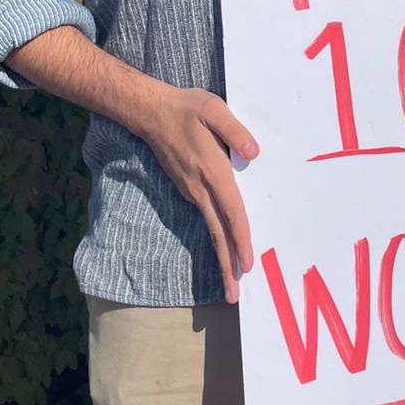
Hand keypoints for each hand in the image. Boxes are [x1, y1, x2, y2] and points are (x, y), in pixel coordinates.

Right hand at [144, 87, 258, 302]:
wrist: (151, 112)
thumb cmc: (186, 108)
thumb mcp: (213, 109)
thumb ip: (234, 131)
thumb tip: (253, 153)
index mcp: (212, 171)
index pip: (231, 211)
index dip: (240, 238)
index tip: (246, 264)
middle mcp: (201, 187)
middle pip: (218, 231)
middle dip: (227, 264)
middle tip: (234, 295)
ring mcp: (192, 190)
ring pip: (212, 228)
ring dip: (222, 255)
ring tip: (231, 282)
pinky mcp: (188, 188)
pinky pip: (207, 217)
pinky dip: (217, 237)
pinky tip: (224, 248)